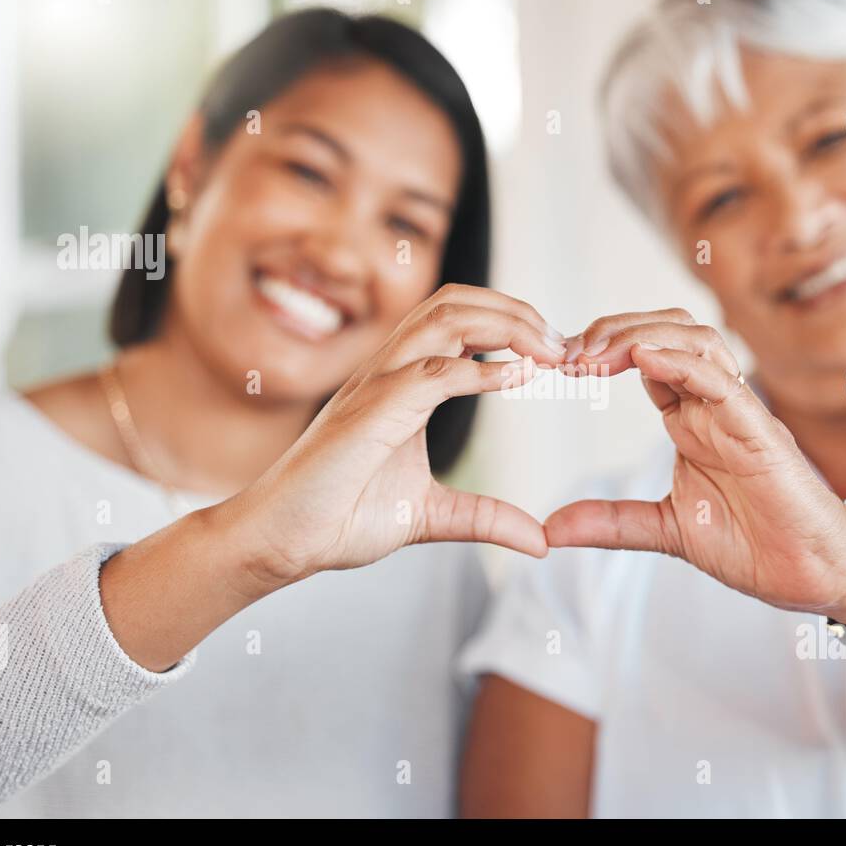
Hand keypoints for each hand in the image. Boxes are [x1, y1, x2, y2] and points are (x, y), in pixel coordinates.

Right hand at [224, 284, 566, 595]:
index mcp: (402, 384)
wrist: (282, 542)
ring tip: (549, 351)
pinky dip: (481, 370)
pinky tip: (518, 378)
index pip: (460, 322)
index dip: (512, 326)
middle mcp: (388, 372)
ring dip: (506, 326)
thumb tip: (541, 540)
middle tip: (563, 344)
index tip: (558, 354)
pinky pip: (432, 373)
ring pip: (444, 319)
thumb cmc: (340, 518)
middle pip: (456, 303)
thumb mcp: (433, 516)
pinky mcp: (370, 412)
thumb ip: (486, 518)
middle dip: (516, 312)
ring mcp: (376, 386)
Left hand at [547, 308, 845, 621]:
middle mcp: (713, 405)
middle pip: (667, 333)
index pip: (644, 358)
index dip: (601, 352)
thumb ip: (611, 522)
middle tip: (569, 351)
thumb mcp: (663, 530)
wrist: (810, 576)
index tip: (559, 365)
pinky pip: (722, 381)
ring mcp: (738, 413)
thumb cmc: (754, 545)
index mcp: (691, 420)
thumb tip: (552, 528)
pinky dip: (682, 362)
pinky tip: (643, 358)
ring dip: (641, 335)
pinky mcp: (760, 431)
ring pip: (695, 340)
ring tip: (597, 350)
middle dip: (615, 330)